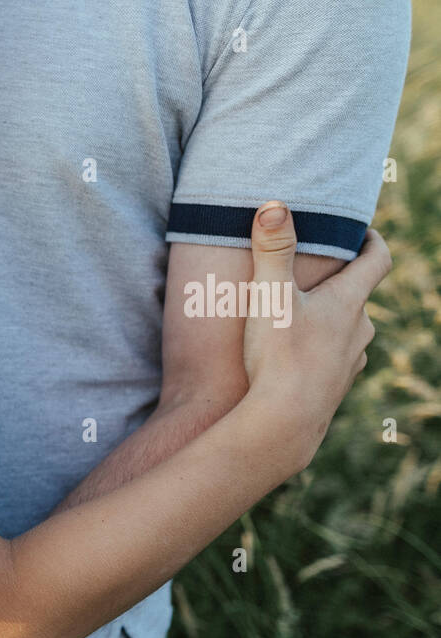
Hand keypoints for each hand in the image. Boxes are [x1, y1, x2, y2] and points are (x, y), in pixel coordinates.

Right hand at [241, 201, 390, 459]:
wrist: (285, 422)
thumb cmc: (279, 356)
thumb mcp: (270, 295)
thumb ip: (272, 249)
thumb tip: (274, 205)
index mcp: (348, 302)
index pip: (377, 260)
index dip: (371, 241)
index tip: (359, 231)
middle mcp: (359, 330)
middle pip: (359, 298)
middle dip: (340, 284)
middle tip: (312, 276)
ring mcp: (350, 363)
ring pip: (349, 332)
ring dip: (331, 322)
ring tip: (299, 320)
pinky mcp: (336, 389)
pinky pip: (335, 363)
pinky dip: (322, 355)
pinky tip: (296, 360)